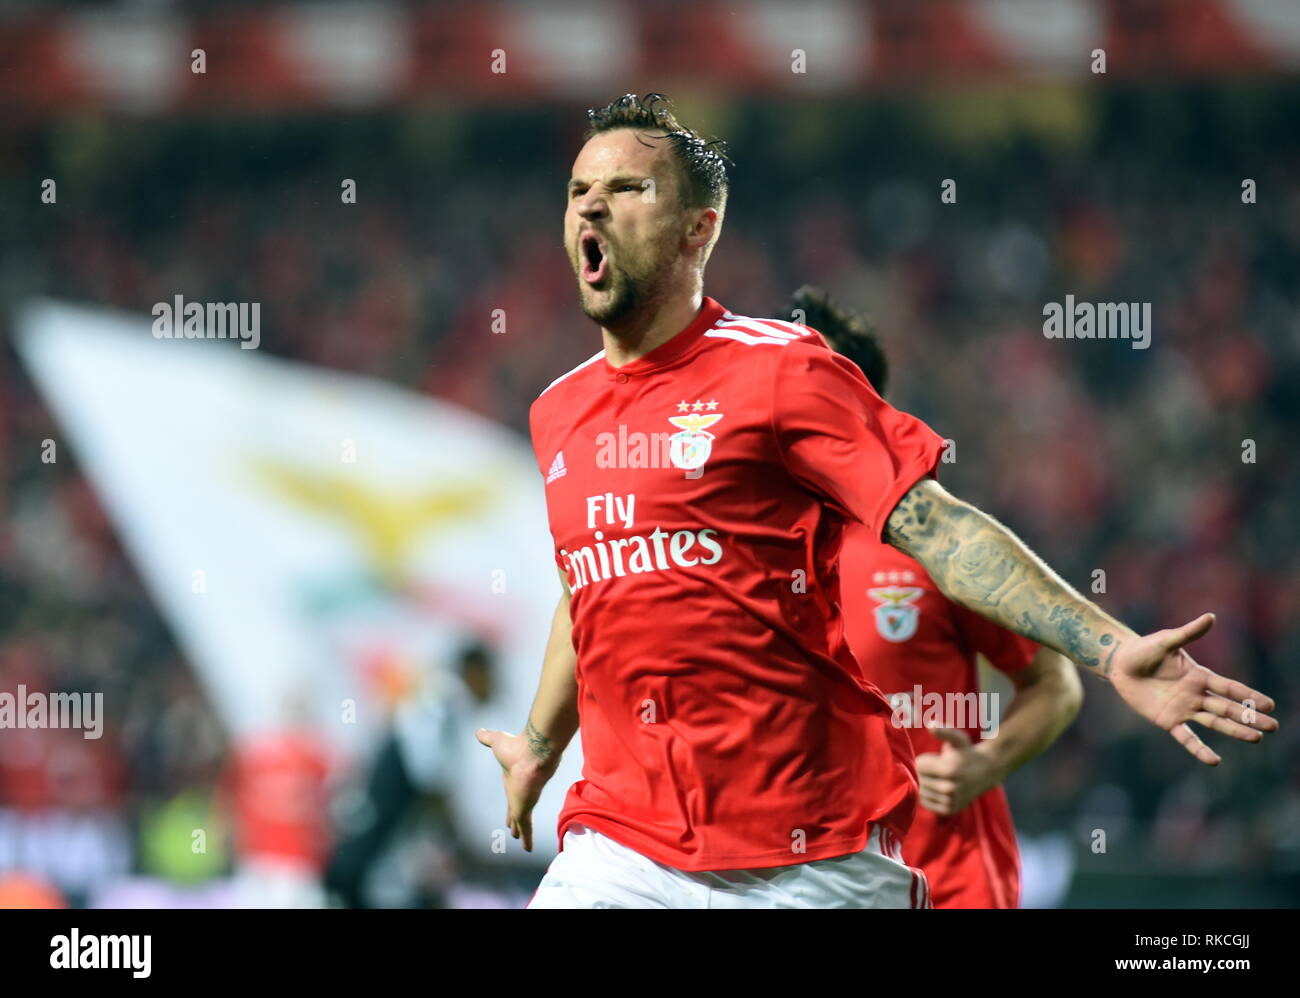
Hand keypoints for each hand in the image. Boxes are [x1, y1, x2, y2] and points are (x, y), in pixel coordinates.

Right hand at [475, 727, 556, 850]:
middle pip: (516, 809)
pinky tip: (528, 848)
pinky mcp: (525, 808)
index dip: (510, 802)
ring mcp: (523, 801)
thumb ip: (488, 737)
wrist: (534, 751)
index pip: (511, 794)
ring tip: (521, 841)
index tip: (511, 810)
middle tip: (514, 829)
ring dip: (521, 831)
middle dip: (515, 819)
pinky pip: (525, 828)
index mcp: (512, 779)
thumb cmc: (517, 746)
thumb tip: (478, 731)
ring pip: (521, 821)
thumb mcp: (497, 741)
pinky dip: (526, 838)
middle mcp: (519, 792)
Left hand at [914, 727, 1001, 816]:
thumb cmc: (968, 752)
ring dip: (924, 784)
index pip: (919, 766)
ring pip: (921, 792)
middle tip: (936, 769)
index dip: (924, 760)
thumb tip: (930, 724)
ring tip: (937, 778)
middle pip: (919, 779)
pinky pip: (926, 803)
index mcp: (949, 770)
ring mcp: (950, 801)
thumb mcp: (958, 739)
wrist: (986, 771)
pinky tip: (937, 788)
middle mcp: (950, 788)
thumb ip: (943, 731)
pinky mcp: (950, 810)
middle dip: (923, 772)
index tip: (935, 758)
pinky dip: (927, 796)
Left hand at [1108, 612, 1277, 764]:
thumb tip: (1211, 617)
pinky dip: (1199, 749)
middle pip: (1228, 708)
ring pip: (1214, 723)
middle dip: (1250, 717)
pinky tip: (1214, 761)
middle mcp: (1196, 694)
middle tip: (1272, 727)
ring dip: (1235, 730)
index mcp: (1199, 676)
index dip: (1249, 696)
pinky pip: (1186, 737)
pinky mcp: (1168, 720)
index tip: (1270, 705)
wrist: (1120, 664)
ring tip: (1256, 738)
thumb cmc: (1143, 650)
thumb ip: (1188, 633)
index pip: (1230, 688)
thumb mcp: (1166, 641)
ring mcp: (1184, 709)